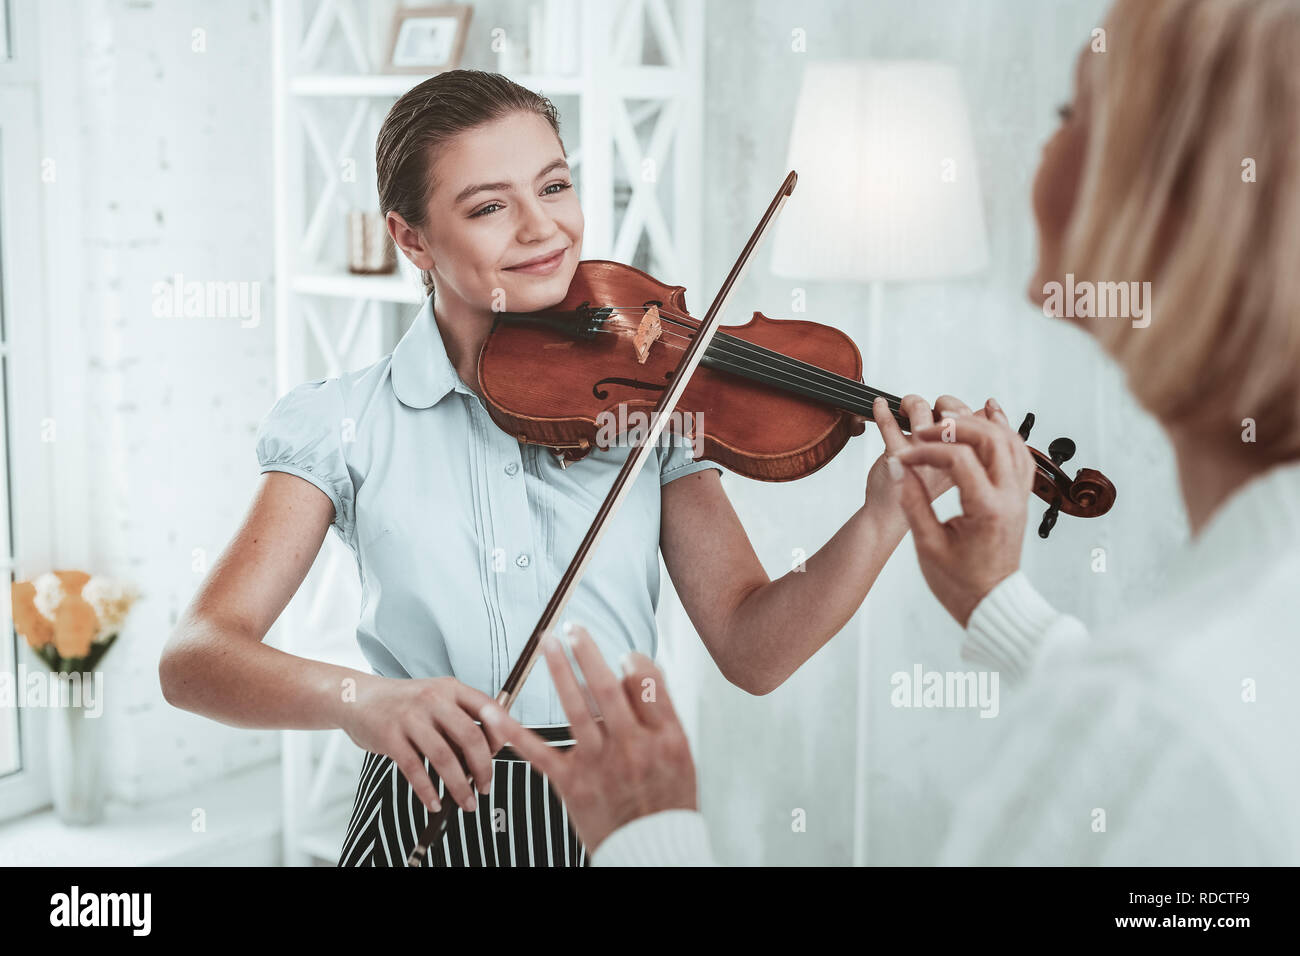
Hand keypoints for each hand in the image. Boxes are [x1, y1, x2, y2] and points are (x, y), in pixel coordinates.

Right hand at [338, 674, 505, 813]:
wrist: (358, 697)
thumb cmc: (404, 703)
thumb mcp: (435, 698)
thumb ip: (459, 719)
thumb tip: (485, 755)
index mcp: (451, 688)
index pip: (488, 709)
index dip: (500, 735)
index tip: (501, 756)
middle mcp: (433, 699)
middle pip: (470, 737)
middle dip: (483, 768)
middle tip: (485, 787)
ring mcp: (410, 718)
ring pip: (444, 758)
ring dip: (459, 787)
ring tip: (467, 803)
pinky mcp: (390, 737)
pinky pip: (415, 770)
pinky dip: (428, 792)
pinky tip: (435, 803)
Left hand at [479, 624, 696, 852]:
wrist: (653, 852)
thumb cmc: (666, 804)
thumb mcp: (681, 757)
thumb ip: (661, 717)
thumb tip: (637, 675)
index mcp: (666, 738)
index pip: (648, 684)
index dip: (632, 661)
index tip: (621, 652)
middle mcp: (633, 746)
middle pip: (608, 688)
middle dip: (588, 653)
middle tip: (573, 628)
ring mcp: (601, 764)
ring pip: (575, 709)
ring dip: (559, 671)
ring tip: (547, 644)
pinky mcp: (572, 784)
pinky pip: (538, 752)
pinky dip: (513, 730)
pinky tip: (496, 711)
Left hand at [865, 393, 987, 510]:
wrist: (889, 519)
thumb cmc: (917, 491)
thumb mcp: (952, 468)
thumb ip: (967, 442)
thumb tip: (983, 410)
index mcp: (965, 464)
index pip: (978, 426)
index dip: (967, 412)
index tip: (953, 411)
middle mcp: (946, 459)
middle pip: (955, 414)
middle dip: (945, 403)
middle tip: (934, 409)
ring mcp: (921, 457)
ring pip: (922, 411)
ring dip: (911, 402)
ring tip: (904, 407)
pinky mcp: (896, 456)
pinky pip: (889, 424)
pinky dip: (882, 411)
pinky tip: (880, 406)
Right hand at [890, 398, 1035, 626]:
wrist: (991, 602)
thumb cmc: (960, 582)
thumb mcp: (928, 544)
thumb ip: (913, 502)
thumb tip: (899, 467)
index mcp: (987, 510)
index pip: (959, 459)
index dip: (926, 451)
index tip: (903, 459)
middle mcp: (1010, 498)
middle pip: (991, 438)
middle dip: (955, 425)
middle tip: (927, 427)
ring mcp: (1019, 496)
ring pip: (1010, 441)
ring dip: (982, 422)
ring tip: (955, 412)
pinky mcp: (1019, 497)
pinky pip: (1020, 455)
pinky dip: (1006, 432)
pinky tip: (992, 418)